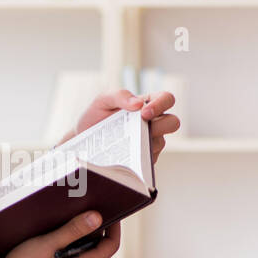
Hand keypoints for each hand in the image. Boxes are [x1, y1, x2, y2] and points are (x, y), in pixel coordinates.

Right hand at [3, 211, 122, 257]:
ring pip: (84, 257)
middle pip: (98, 251)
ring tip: (67, 227)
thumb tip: (96, 218)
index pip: (111, 246)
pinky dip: (70, 252)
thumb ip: (74, 230)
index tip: (112, 214)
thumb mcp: (49, 243)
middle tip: (86, 215)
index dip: (114, 228)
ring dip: (81, 242)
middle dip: (95, 232)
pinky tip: (55, 244)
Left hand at [58, 89, 180, 166]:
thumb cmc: (97, 115)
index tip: (144, 113)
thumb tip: (138, 104)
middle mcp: (153, 123)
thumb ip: (120, 95)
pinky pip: (148, 161)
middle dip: (162, 125)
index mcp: (148, 103)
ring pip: (160, 143)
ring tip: (124, 145)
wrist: (84, 138)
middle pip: (173, 122)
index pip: (167, 99)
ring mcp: (150, 142)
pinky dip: (137, 159)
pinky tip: (122, 157)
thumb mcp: (103, 100)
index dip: (161, 104)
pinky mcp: (144, 159)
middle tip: (141, 128)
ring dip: (145, 143)